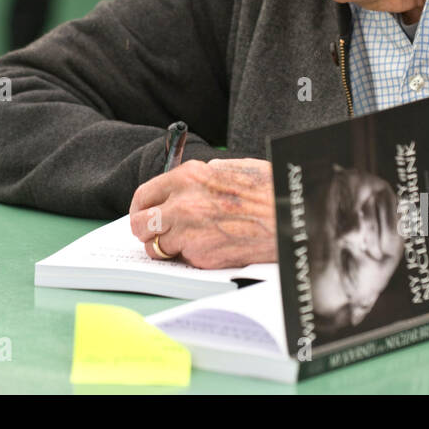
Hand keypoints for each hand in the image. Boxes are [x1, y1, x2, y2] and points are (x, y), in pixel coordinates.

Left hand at [129, 158, 276, 267]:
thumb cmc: (267, 191)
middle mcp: (182, 204)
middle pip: (140, 223)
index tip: (143, 214)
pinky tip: (208, 248)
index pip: (144, 194)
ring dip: (166, 247)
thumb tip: (188, 183)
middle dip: (145, 230)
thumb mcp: (231, 169)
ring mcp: (189, 232)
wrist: (288, 217)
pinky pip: (182, 259)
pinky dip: (189, 257)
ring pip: (156, 247)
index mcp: (188, 177)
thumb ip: (203, 176)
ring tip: (185, 243)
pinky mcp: (201, 256)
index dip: (140, 207)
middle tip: (154, 234)